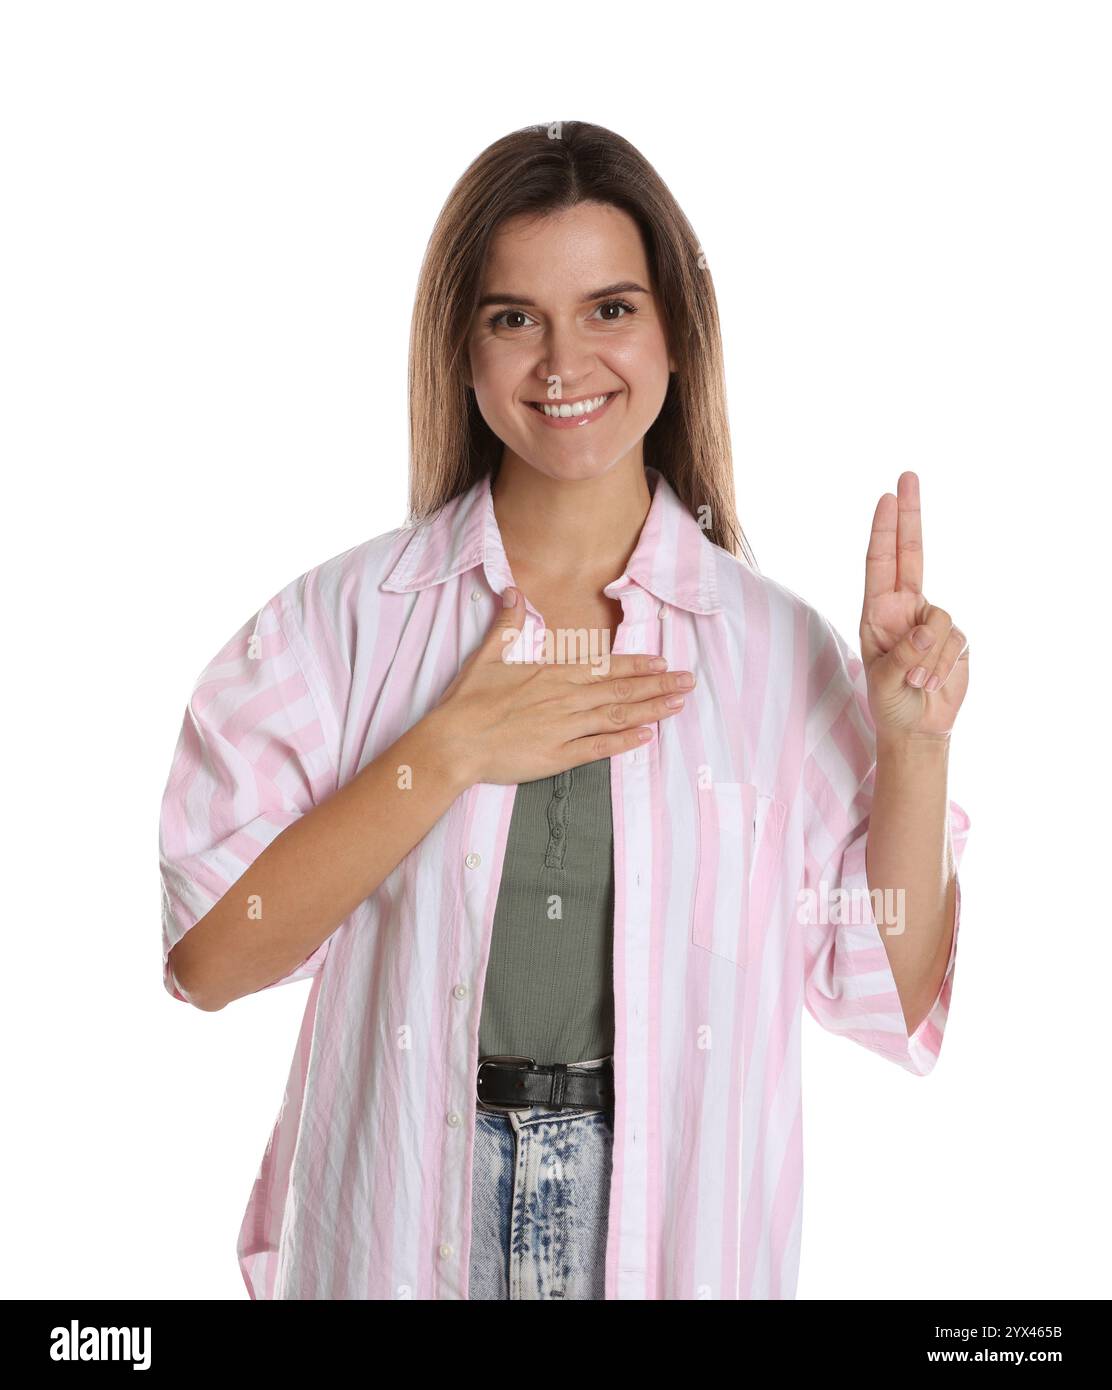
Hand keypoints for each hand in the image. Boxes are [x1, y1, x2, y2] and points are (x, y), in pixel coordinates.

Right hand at [429, 586, 694, 785]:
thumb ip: (508, 622)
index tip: (661, 661)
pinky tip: (647, 737)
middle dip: (658, 685)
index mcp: (552, 674)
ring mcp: (565, 728)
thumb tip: (514, 590)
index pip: (604, 666)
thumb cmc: (468, 701)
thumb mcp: (488, 654)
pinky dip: (625, 742)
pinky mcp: (558, 756)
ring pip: (617, 716)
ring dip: (651, 709)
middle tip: (688, 682)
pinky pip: (599, 747)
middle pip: (620, 689)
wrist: (453, 742)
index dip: (636, 664)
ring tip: (678, 704)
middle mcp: (565, 699)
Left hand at [860, 471, 969, 740]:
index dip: (884, 531)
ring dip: (928, 656)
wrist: (917, 727)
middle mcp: (905, 608)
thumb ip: (903, 653)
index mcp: (877, 612)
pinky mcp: (956, 638)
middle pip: (911, 553)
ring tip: (915, 681)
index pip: (881, 564)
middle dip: (910, 515)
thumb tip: (927, 627)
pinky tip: (931, 682)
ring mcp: (933, 621)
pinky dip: (943, 665)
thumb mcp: (885, 680)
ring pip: (940, 620)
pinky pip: (955, 642)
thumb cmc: (889, 701)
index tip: (886, 497)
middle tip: (908, 476)